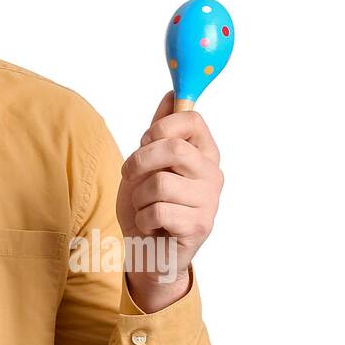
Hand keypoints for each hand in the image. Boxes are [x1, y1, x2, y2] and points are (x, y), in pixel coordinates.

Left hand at [116, 91, 222, 310]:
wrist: (146, 250)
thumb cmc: (146, 203)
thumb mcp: (146, 162)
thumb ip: (159, 131)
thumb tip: (172, 94)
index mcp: (203, 153)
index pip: (193, 120)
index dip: (161, 126)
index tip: (146, 140)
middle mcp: (213, 174)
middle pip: (174, 148)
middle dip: (140, 160)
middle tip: (131, 174)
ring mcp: (210, 201)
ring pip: (161, 183)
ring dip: (139, 196)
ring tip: (145, 206)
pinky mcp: (200, 226)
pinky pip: (159, 211)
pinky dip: (143, 218)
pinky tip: (152, 225)